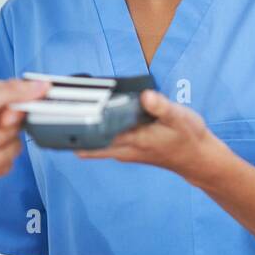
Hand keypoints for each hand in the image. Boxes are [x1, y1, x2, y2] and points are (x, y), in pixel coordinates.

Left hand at [76, 89, 222, 180]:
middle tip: (56, 110)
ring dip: (82, 131)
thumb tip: (145, 96)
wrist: (198, 158)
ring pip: (93, 144)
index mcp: (133, 140)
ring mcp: (124, 151)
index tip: (64, 111)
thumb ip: (161, 107)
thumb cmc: (189, 138)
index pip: (97, 136)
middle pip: (87, 143)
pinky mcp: (127, 149)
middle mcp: (124, 149)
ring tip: (68, 110)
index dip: (79, 125)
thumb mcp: (179, 118)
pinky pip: (103, 143)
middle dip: (72, 129)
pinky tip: (91, 117)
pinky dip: (94, 132)